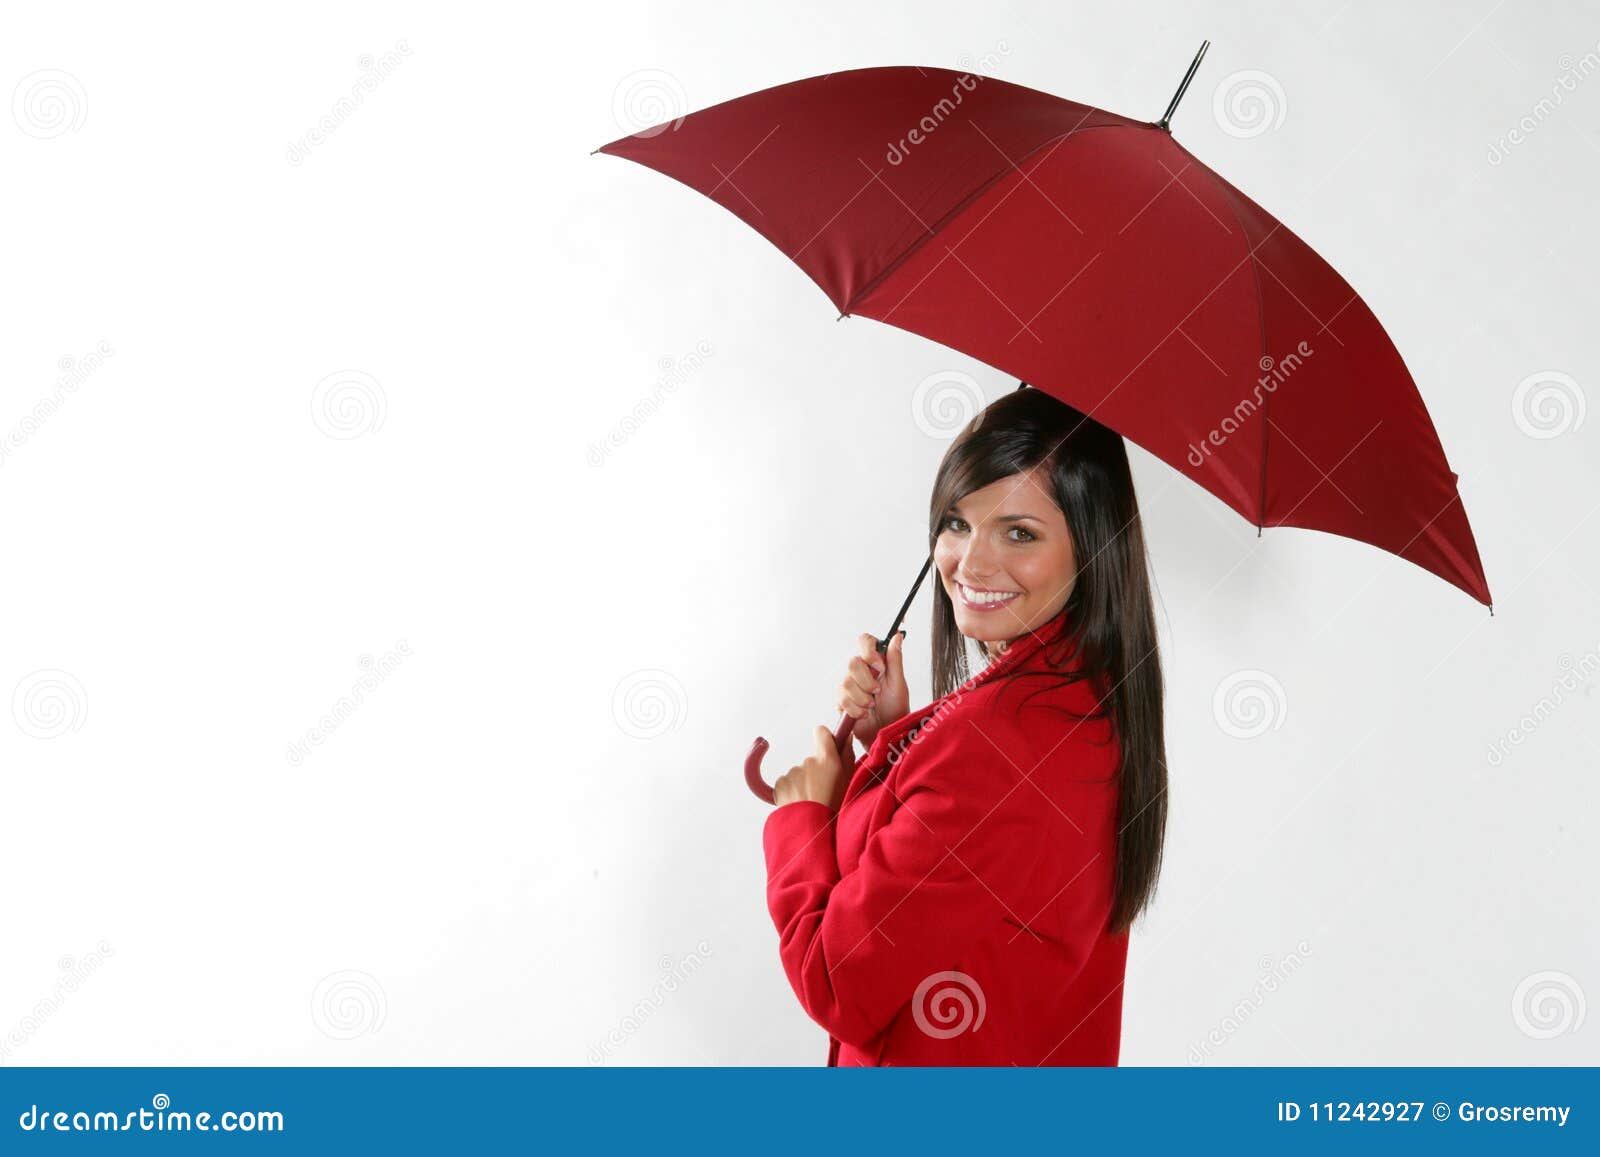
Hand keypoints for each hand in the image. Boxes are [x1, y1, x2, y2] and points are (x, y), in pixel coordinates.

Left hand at [773, 725, 852, 809]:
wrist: (809, 832)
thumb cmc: (833, 810)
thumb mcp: (848, 783)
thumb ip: (847, 756)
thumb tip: (845, 736)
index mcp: (827, 760)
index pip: (821, 732)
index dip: (824, 738)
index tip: (827, 746)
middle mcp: (808, 763)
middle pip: (811, 760)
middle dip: (816, 772)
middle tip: (823, 793)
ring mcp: (792, 773)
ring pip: (799, 773)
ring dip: (803, 784)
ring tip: (811, 803)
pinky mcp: (780, 784)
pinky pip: (786, 783)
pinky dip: (792, 792)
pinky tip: (800, 805)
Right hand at [838, 631, 907, 747]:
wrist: (885, 731)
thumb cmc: (895, 708)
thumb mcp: (899, 683)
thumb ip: (895, 659)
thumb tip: (897, 636)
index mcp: (874, 661)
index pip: (864, 640)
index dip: (868, 651)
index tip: (879, 666)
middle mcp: (859, 669)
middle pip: (852, 662)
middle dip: (867, 681)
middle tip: (878, 692)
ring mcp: (848, 684)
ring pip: (846, 682)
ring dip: (863, 698)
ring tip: (872, 706)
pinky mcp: (840, 700)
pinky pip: (842, 699)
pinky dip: (856, 709)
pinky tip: (863, 714)